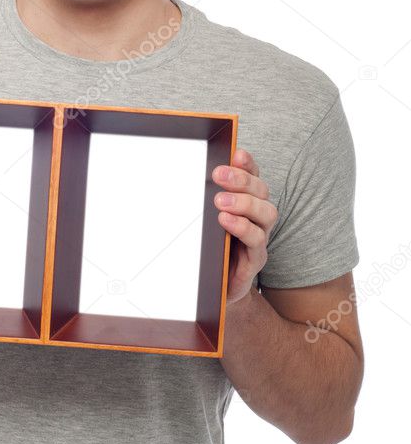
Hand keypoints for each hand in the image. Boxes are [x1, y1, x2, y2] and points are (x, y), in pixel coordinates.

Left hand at [212, 148, 277, 303]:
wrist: (214, 289)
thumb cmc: (209, 249)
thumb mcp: (202, 221)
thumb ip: (199, 200)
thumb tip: (178, 176)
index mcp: (246, 202)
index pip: (253, 177)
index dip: (248, 165)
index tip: (236, 153)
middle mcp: (257, 217)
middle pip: (261, 191)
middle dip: (242, 180)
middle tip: (219, 175)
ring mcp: (259, 237)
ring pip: (266, 213)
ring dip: (244, 203)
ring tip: (220, 201)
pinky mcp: (255, 259)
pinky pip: (257, 240)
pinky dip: (242, 228)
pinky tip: (225, 221)